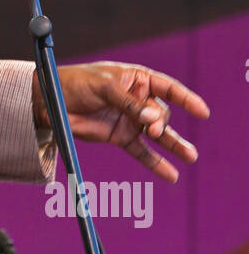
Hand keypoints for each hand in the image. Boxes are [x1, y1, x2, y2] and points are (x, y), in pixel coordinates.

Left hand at [31, 61, 209, 184]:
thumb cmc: (76, 83)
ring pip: (157, 135)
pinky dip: (155, 164)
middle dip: (160, 123)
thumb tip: (154, 120)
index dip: (186, 99)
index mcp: (136, 79)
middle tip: (153, 130)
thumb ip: (129, 104)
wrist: (49, 102)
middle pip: (160, 114)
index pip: (168, 88)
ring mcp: (129, 120)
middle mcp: (137, 100)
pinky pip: (141, 152)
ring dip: (174, 145)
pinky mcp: (119, 137)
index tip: (203, 112)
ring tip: (190, 156)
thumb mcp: (104, 87)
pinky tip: (171, 175)